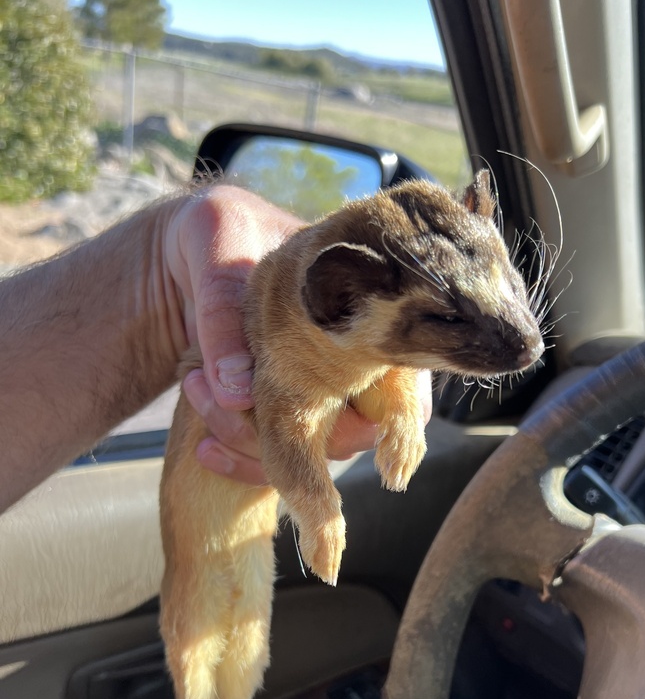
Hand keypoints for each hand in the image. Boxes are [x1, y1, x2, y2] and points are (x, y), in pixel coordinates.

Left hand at [164, 185, 430, 482]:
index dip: (400, 433)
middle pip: (351, 436)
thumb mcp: (219, 242)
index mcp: (365, 314)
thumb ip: (225, 312)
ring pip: (308, 456)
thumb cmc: (221, 231)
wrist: (183, 252)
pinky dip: (236, 460)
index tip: (381, 467)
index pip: (406, 390)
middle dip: (288, 437)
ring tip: (193, 385)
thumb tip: (237, 392)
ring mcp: (319, 394)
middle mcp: (352, 363)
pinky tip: (203, 445)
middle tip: (219, 394)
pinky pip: (273, 463)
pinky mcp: (283, 416)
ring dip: (247, 442)